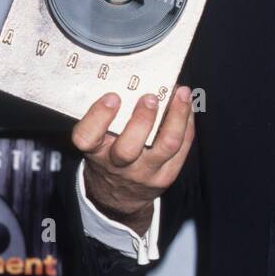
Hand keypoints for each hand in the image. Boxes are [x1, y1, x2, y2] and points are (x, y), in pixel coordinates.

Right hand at [71, 85, 195, 236]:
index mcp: (95, 151)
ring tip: (182, 94)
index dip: (99, 117)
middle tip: (151, 96)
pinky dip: (187, 124)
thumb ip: (108, 116)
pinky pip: (182, 149)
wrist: (118, 196)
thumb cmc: (108, 155)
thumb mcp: (98, 140)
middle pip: (128, 148)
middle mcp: (117, 165)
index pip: (87, 138)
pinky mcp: (166, 177)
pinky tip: (188, 108)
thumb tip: (134, 78)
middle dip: (142, 119)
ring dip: (177, 116)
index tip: (112, 96)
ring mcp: (144, 173)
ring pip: (165, 146)